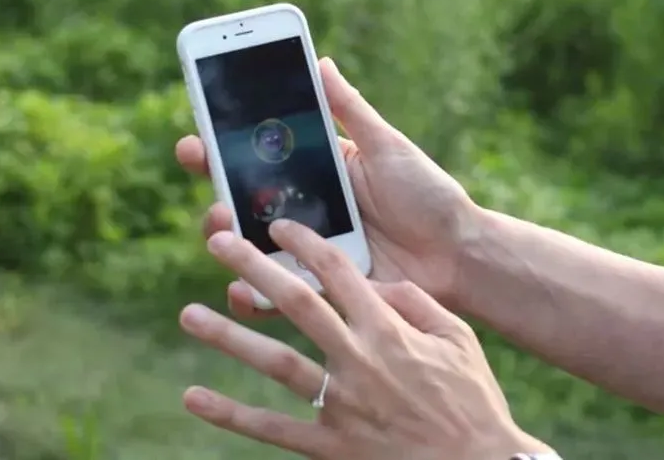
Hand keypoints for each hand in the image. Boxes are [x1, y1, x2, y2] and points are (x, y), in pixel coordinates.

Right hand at [175, 58, 476, 315]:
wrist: (460, 255)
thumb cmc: (429, 196)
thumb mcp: (387, 147)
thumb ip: (351, 110)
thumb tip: (320, 61)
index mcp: (321, 172)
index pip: (262, 156)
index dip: (225, 147)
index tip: (196, 137)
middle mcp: (308, 212)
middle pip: (246, 200)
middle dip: (216, 187)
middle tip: (202, 176)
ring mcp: (310, 252)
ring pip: (253, 248)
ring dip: (227, 237)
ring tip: (220, 227)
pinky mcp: (321, 289)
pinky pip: (279, 294)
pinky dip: (254, 294)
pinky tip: (240, 289)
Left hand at [179, 219, 550, 458]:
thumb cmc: (473, 400)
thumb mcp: (458, 338)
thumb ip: (416, 304)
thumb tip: (377, 284)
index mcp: (390, 330)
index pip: (340, 273)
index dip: (307, 243)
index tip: (280, 226)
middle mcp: (359, 360)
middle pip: (296, 304)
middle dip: (254, 269)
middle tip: (218, 243)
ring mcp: (341, 405)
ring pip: (274, 362)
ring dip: (228, 337)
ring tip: (189, 314)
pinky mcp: (330, 447)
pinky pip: (272, 428)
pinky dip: (231, 414)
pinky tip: (195, 396)